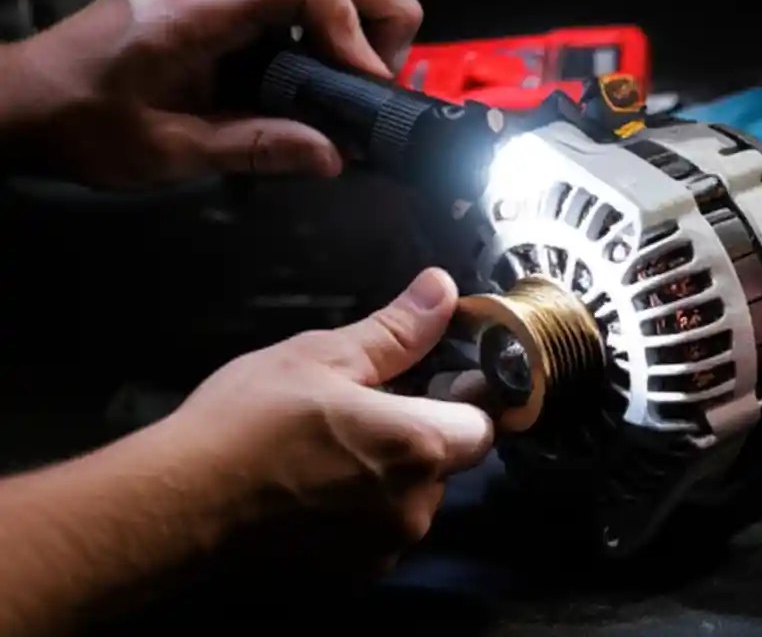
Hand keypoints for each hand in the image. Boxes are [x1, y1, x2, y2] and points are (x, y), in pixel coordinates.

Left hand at [2, 0, 420, 187]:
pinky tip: (327, 62)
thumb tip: (334, 156)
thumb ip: (258, 148)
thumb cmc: (86, 121)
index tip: (366, 87)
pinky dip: (334, 10)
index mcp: (201, 7)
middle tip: (380, 74)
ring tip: (364, 67)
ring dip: (363, 4)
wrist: (30, 98)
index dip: (358, 31)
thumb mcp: (172, 151)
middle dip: (382, 8)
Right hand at [154, 266, 491, 579]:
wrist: (180, 501)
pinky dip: (361, 504)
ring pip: (412, 496)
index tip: (435, 377)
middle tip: (367, 404)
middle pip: (449, 461)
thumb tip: (442, 289)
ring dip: (390, 470)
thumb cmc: (251, 420)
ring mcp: (383, 545)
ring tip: (332, 442)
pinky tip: (316, 480)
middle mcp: (414, 505)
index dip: (463, 396)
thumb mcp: (324, 355)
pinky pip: (379, 527)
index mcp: (420, 446)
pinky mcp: (351, 570)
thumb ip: (398, 330)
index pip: (483, 422)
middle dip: (421, 431)